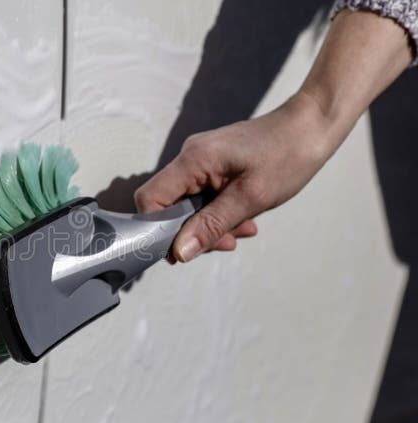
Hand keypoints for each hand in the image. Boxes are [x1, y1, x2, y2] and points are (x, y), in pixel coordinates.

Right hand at [134, 92, 337, 261]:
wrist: (313, 127)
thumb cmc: (288, 156)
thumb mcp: (252, 198)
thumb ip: (211, 225)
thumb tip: (179, 252)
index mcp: (193, 160)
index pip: (150, 199)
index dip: (157, 229)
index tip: (183, 250)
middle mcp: (190, 157)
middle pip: (168, 205)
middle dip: (192, 231)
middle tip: (227, 241)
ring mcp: (201, 161)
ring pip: (187, 205)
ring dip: (211, 224)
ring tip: (244, 229)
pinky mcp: (213, 165)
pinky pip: (203, 196)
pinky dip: (219, 212)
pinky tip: (245, 219)